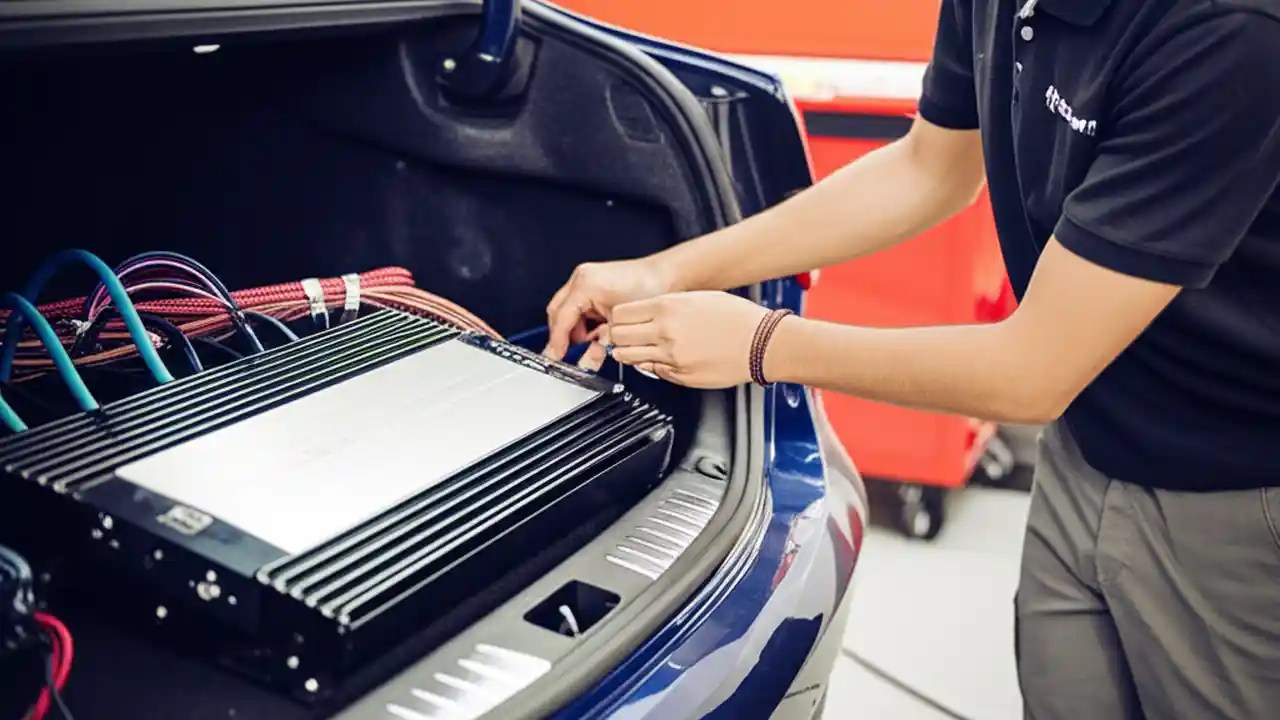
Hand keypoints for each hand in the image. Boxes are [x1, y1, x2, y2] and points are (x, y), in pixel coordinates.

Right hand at [543, 257, 676, 362]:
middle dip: (563, 335)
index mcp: (585, 284)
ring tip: (592, 342)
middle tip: (569, 353)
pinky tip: (597, 331)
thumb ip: (600, 341)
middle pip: (558, 313)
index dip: (558, 341)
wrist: (667, 275)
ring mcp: (587, 279)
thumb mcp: (621, 323)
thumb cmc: (650, 289)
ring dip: (575, 329)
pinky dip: (584, 322)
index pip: (561, 318)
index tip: (556, 356)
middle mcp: (582, 279)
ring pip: (568, 311)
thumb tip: (588, 357)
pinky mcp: (594, 283)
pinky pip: (580, 306)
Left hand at [603, 291, 770, 388]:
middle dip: (618, 336)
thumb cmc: (736, 318)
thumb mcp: (697, 297)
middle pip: (618, 336)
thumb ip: (666, 306)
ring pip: (628, 357)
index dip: (619, 318)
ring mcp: (670, 356)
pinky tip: (662, 357)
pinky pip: (651, 370)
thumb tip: (644, 314)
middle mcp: (665, 332)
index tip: (622, 320)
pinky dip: (651, 364)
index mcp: (668, 307)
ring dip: (628, 353)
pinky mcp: (678, 375)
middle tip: (626, 336)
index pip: (620, 313)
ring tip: (640, 348)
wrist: (761, 343)